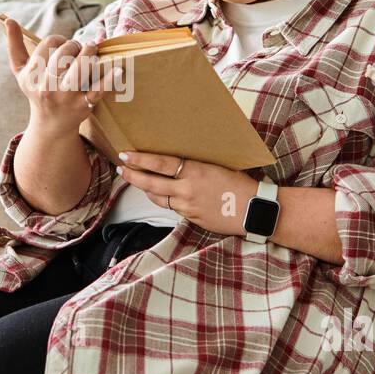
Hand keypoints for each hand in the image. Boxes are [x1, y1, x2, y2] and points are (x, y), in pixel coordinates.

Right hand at [3, 18, 122, 137]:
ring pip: (80, 68)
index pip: (49, 44)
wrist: (50, 125)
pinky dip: (109, 80)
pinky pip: (98, 91)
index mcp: (32, 75)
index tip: (64, 45)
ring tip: (93, 47)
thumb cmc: (36, 91)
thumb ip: (14, 46)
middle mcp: (47, 86)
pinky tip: (117, 70)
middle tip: (80, 48)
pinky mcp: (83, 105)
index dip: (59, 40)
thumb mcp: (20, 72)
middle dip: (74, 45)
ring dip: (89, 53)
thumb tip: (9, 21)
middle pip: (64, 53)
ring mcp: (66, 97)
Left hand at [114, 150, 256, 235]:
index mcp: (195, 171)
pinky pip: (172, 208)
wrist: (254, 210)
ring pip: (158, 198)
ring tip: (139, 181)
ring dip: (146, 189)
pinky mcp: (191, 218)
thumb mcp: (218, 166)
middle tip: (121, 168)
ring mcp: (187, 206)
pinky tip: (162, 194)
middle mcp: (187, 189)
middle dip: (132, 175)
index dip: (139, 160)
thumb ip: (196, 165)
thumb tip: (179, 159)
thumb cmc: (240, 183)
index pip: (159, 164)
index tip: (125, 155)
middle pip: (150, 183)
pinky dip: (164, 200)